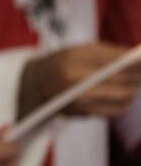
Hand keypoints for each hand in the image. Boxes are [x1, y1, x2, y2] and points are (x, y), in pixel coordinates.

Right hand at [19, 43, 140, 119]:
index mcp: (73, 65)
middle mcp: (75, 86)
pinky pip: (115, 111)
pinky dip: (124, 102)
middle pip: (121, 83)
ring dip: (132, 90)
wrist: (36, 84)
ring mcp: (79, 103)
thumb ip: (108, 51)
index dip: (134, 63)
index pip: (114, 64)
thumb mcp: (79, 50)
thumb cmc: (62, 62)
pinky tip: (123, 94)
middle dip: (137, 77)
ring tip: (134, 82)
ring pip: (122, 99)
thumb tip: (135, 57)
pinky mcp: (84, 115)